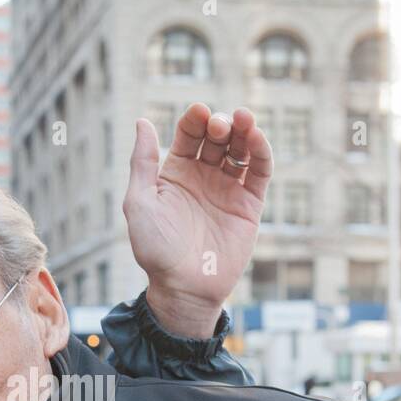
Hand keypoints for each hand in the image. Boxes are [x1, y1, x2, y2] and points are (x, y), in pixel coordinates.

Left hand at [124, 103, 272, 337]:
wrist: (184, 287)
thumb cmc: (155, 249)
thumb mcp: (139, 203)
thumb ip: (142, 163)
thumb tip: (143, 122)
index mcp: (176, 173)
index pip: (188, 135)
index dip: (194, 119)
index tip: (198, 112)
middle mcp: (203, 177)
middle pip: (217, 138)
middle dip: (220, 124)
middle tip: (219, 124)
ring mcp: (227, 190)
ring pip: (240, 150)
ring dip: (243, 130)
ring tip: (244, 119)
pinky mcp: (249, 205)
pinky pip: (259, 172)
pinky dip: (261, 152)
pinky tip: (256, 138)